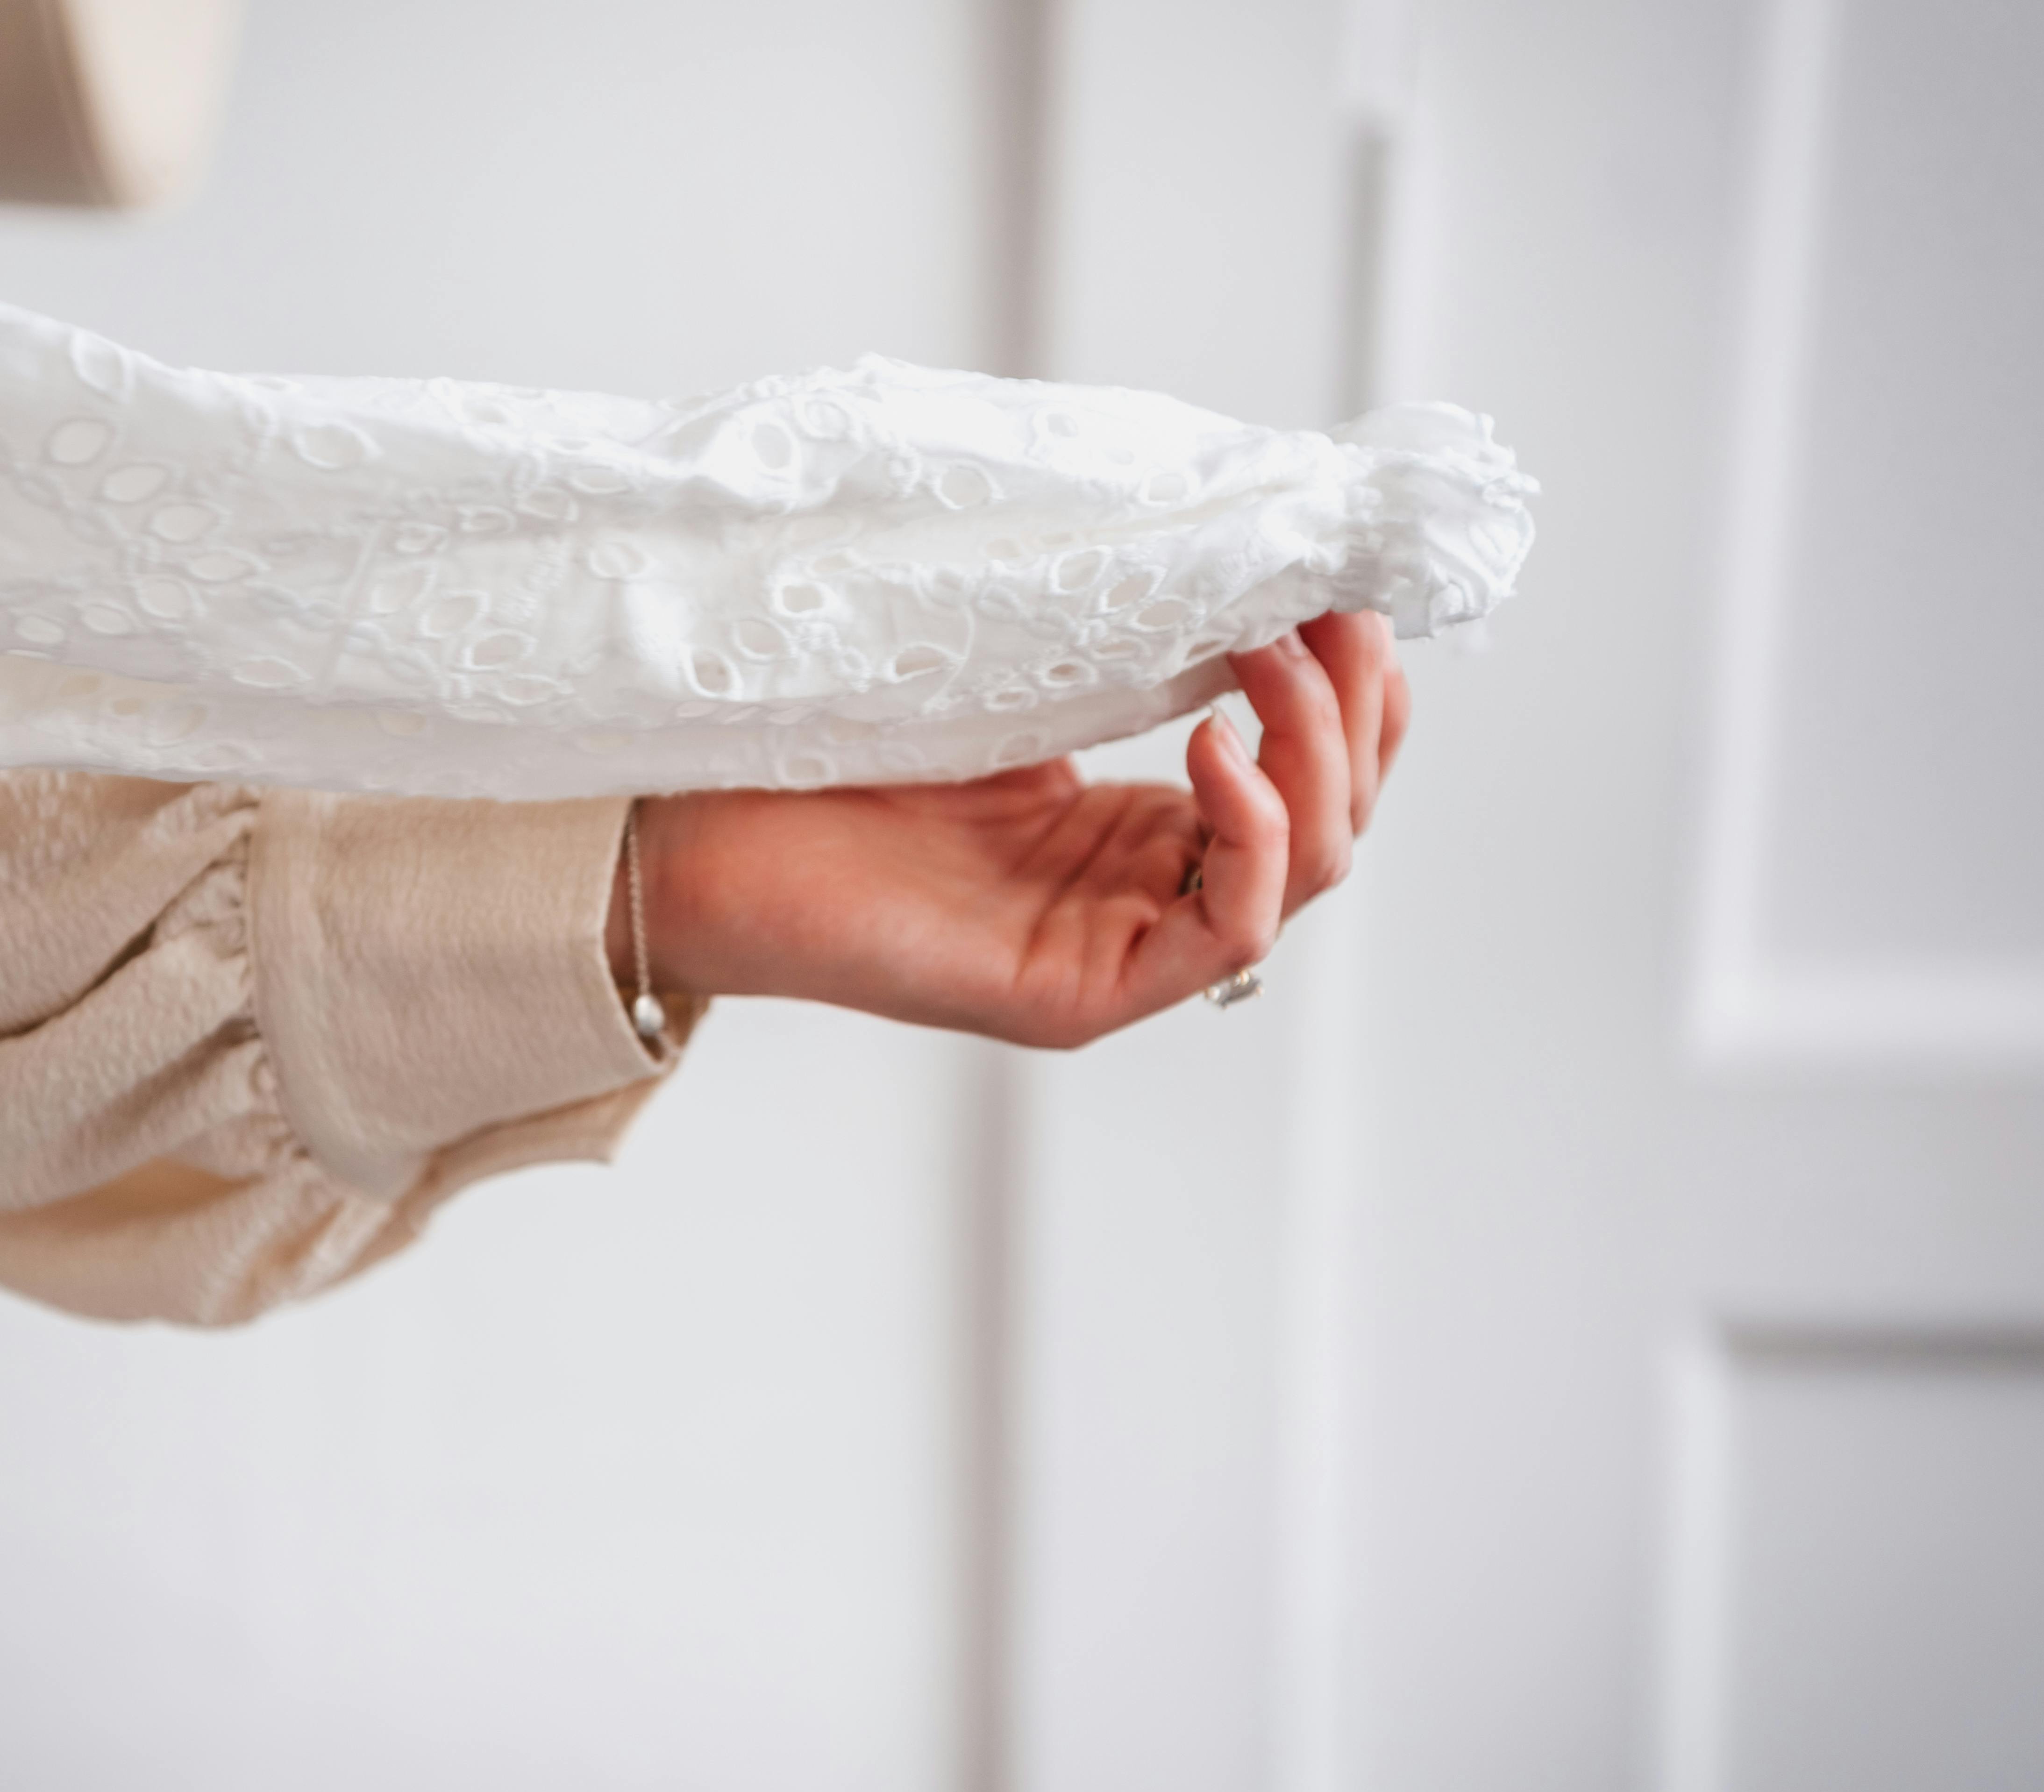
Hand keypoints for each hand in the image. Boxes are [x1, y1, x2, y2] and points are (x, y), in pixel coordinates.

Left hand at [615, 610, 1410, 1046]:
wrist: (692, 835)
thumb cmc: (819, 754)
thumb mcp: (998, 682)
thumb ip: (1106, 643)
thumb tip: (1214, 541)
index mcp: (1128, 832)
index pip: (1304, 778)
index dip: (1349, 688)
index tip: (1335, 586)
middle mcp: (1136, 897)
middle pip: (1329, 824)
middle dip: (1351, 710)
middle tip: (1319, 611)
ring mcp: (1112, 953)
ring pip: (1302, 876)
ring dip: (1318, 757)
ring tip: (1267, 660)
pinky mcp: (1073, 998)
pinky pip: (1224, 937)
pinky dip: (1252, 838)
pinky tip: (1215, 753)